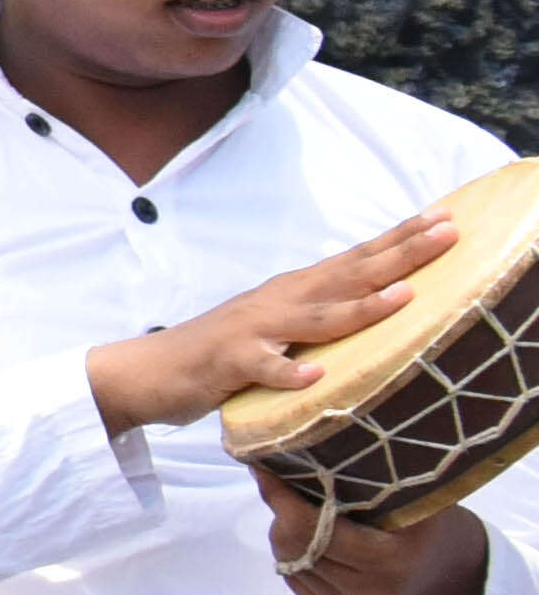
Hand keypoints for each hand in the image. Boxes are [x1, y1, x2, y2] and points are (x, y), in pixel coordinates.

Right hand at [89, 214, 457, 432]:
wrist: (147, 370)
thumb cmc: (222, 351)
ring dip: (360, 308)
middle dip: (400, 255)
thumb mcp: (278, 326)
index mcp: (293, 292)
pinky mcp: (229, 365)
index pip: (356, 259)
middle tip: (448, 232)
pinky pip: (263, 370)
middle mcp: (278, 303)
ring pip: (315, 319)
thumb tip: (376, 302)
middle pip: (348, 276)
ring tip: (404, 295)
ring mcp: (253, 331)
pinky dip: (288, 373)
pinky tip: (314, 375)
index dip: (400, 239)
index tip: (445, 218)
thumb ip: (319, 315)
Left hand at [263, 477, 495, 594]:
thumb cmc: (423, 517)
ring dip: (283, 530)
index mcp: (388, 560)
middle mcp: (366, 591)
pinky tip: (308, 535)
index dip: (280, 495)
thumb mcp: (404, 493)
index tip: (264, 466)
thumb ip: (357, 479)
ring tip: (302, 508)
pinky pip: (289, 575)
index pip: (309, 528)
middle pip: (290, 544)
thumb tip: (293, 454)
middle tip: (284, 482)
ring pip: (284, 559)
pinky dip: (289, 551)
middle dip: (280, 510)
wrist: (441, 563)